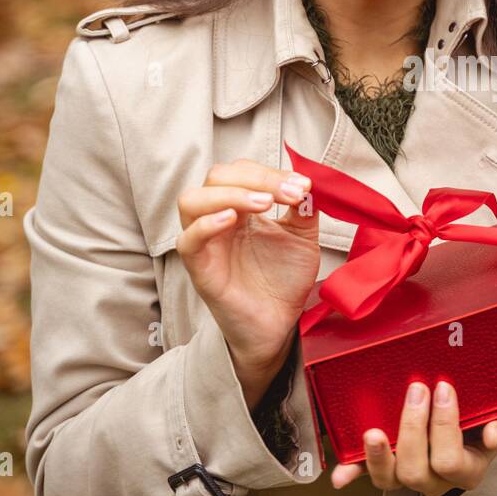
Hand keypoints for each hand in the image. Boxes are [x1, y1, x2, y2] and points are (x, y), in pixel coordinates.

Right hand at [175, 159, 320, 386]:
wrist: (277, 325)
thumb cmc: (283, 280)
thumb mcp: (303, 238)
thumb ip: (304, 209)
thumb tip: (307, 183)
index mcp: (241, 207)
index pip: (243, 171)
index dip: (272, 172)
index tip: (303, 186)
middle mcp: (218, 218)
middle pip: (217, 177)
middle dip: (255, 178)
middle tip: (289, 194)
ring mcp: (206, 242)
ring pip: (193, 200)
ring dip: (230, 194)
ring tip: (263, 203)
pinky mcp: (200, 268)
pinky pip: (189, 239)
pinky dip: (207, 224)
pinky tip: (232, 219)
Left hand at [329, 380, 496, 495]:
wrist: (478, 413)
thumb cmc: (492, 413)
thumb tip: (495, 434)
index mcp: (468, 468)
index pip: (451, 460)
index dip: (445, 426)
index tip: (444, 387)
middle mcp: (436, 477)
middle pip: (417, 470)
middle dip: (413, 428)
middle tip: (417, 390)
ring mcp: (410, 472)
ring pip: (390, 478)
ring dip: (377, 456)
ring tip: (373, 433)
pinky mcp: (389, 462)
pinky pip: (369, 472)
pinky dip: (354, 471)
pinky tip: (342, 473)